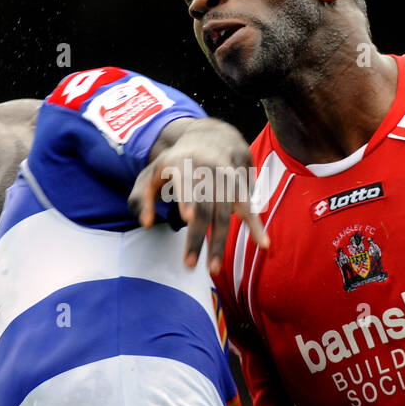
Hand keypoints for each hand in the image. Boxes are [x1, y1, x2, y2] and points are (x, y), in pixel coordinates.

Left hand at [128, 118, 268, 274]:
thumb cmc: (175, 163)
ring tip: (214, 269)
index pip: (186, 182)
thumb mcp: (151, 174)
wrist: (212, 136)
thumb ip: (141, 198)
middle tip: (189, 265)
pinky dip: (256, 226)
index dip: (188, 198)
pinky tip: (263, 244)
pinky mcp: (243, 185)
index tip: (189, 217)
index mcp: (182, 163)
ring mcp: (228, 176)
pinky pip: (249, 208)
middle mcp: (208, 168)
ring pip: (226, 212)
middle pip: (205, 205)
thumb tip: (146, 224)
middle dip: (199, 236)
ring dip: (220, 242)